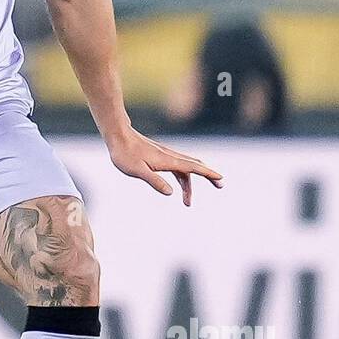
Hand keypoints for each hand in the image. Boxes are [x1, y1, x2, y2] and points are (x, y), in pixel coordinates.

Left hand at [107, 128, 223, 205]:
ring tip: (187, 202)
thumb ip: (154, 181)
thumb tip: (171, 193)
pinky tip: (179, 187)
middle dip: (208, 176)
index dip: (208, 174)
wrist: (118, 136)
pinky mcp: (160, 157)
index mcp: (168, 161)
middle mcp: (170, 157)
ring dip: (190, 184)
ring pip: (185, 169)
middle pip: (195, 166)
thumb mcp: (137, 171)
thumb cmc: (125, 154)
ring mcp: (166, 156)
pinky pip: (177, 167)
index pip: (193, 168)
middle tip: (220, 186)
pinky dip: (182, 177)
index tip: (221, 179)